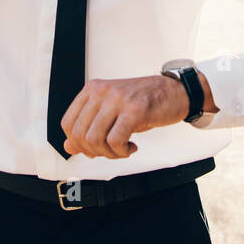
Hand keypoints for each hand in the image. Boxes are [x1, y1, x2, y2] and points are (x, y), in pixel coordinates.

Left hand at [59, 74, 191, 158]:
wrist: (175, 92)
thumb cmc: (144, 101)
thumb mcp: (111, 111)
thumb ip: (89, 127)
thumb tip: (69, 147)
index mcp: (93, 89)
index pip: (68, 122)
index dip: (77, 143)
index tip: (92, 149)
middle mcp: (102, 92)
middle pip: (80, 134)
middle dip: (93, 151)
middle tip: (110, 151)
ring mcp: (118, 100)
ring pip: (95, 139)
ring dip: (109, 153)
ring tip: (122, 150)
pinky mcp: (134, 110)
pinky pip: (115, 141)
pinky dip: (122, 152)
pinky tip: (131, 147)